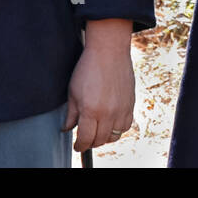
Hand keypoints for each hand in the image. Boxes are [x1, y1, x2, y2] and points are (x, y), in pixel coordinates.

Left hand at [64, 19, 134, 152]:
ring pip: (114, 136)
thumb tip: (67, 129)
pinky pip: (126, 126)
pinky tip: (110, 123)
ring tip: (98, 131)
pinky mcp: (131, 104)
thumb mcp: (73, 91)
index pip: (85, 139)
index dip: (79, 146)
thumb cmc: (88, 68)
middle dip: (90, 143)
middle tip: (85, 138)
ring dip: (104, 137)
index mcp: (90, 110)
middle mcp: (108, 112)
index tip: (77, 145)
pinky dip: (117, 129)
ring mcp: (121, 109)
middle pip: (99, 140)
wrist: (109, 51)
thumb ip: (71, 114)